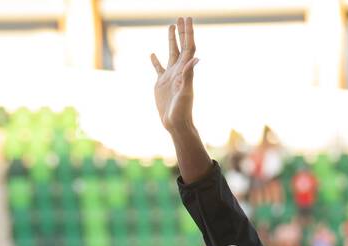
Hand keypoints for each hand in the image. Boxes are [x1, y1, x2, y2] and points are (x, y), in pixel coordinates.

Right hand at [151, 16, 197, 131]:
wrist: (176, 124)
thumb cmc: (182, 111)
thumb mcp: (185, 92)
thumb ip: (188, 74)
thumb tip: (195, 58)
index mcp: (185, 71)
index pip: (189, 47)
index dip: (188, 33)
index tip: (187, 18)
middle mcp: (179, 71)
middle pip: (181, 47)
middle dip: (182, 32)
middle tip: (181, 18)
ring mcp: (170, 77)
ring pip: (171, 53)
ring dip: (172, 40)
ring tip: (171, 26)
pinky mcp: (161, 84)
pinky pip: (158, 68)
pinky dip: (155, 61)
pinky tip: (152, 54)